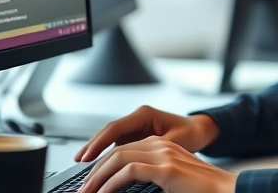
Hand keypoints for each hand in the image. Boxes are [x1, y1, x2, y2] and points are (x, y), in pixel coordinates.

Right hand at [75, 106, 219, 162]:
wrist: (199, 130)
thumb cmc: (191, 134)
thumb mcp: (175, 142)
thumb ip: (155, 150)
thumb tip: (137, 163)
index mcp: (144, 114)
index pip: (115, 128)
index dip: (99, 143)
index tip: (88, 156)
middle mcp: (136, 118)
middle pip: (107, 132)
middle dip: (92, 146)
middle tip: (78, 161)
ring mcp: (134, 125)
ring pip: (109, 137)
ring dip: (96, 150)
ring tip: (81, 164)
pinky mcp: (135, 134)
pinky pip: (116, 143)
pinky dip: (105, 152)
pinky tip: (96, 164)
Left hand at [76, 135, 236, 192]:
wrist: (228, 190)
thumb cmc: (203, 190)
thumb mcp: (172, 181)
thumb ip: (152, 179)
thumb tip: (125, 188)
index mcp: (163, 145)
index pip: (125, 149)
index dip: (104, 166)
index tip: (92, 183)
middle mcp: (162, 144)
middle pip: (118, 151)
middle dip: (95, 171)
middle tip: (83, 189)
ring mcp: (164, 154)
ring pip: (119, 158)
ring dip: (98, 177)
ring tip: (87, 192)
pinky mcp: (166, 168)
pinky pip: (128, 171)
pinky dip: (110, 184)